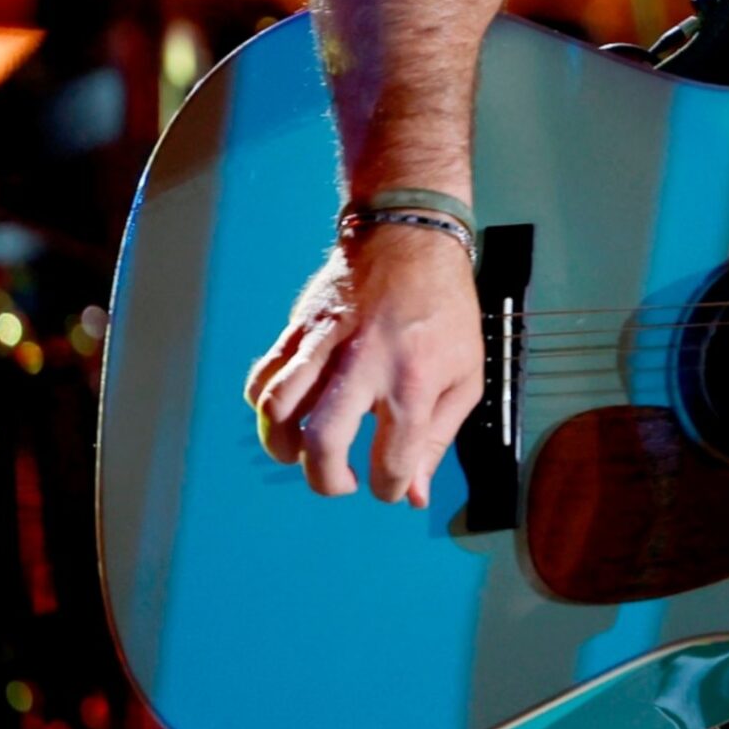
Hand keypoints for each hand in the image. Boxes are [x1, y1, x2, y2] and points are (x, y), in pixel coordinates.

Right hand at [242, 220, 484, 507]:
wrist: (411, 235)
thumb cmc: (445, 308)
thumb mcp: (466, 372)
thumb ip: (439, 437)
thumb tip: (413, 493)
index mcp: (414, 379)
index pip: (391, 462)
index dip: (390, 489)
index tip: (390, 485)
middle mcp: (366, 364)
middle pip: (323, 441)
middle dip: (325, 480)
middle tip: (339, 481)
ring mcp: (326, 343)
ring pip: (277, 409)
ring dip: (282, 446)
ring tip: (301, 452)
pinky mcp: (299, 329)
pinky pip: (262, 377)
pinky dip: (264, 407)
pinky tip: (286, 415)